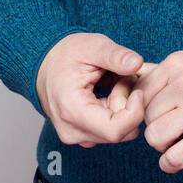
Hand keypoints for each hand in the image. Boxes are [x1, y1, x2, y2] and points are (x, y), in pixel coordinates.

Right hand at [35, 33, 146, 147]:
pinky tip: (110, 92)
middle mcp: (73, 131)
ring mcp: (77, 136)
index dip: (135, 112)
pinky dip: (117, 112)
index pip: (115, 130)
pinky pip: (111, 130)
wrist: (44, 65)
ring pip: (119, 132)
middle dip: (130, 105)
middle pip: (121, 132)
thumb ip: (115, 55)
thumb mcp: (92, 46)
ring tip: (114, 83)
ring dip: (124, 108)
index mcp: (72, 110)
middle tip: (123, 78)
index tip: (138, 89)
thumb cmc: (66, 55)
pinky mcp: (83, 136)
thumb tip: (137, 63)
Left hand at [137, 50, 182, 172]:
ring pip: (154, 137)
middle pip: (146, 115)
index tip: (160, 113)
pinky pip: (173, 158)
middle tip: (175, 128)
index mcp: (178, 64)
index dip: (146, 105)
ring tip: (179, 141)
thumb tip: (134, 81)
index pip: (140, 90)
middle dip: (156, 125)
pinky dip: (171, 164)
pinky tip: (179, 160)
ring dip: (163, 145)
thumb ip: (167, 73)